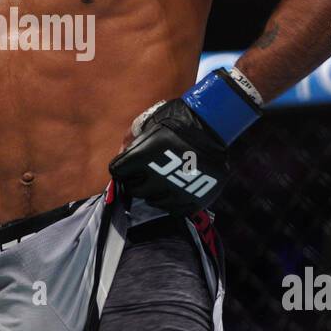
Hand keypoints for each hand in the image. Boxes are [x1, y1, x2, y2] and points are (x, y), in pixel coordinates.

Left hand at [109, 98, 230, 214]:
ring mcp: (176, 191)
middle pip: (133, 189)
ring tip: (161, 181)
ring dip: (153, 192)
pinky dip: (171, 201)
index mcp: (141, 157)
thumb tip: (121, 154)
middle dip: (136, 181)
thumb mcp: (150, 123)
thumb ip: (132, 140)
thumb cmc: (178, 120)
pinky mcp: (193, 200)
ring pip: (153, 201)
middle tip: (144, 174)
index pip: (117, 171)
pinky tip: (173, 190)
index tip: (127, 165)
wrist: (213, 126)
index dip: (121, 167)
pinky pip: (174, 210)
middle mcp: (157, 177)